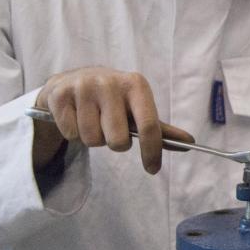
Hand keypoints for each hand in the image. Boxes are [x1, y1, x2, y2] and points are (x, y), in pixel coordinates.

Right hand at [34, 66, 193, 172]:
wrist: (73, 80)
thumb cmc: (114, 100)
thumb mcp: (137, 107)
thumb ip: (160, 128)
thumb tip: (189, 143)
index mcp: (136, 84)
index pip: (149, 126)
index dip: (152, 152)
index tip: (153, 169)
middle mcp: (110, 82)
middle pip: (118, 140)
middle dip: (115, 143)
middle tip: (110, 129)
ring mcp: (83, 86)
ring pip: (92, 139)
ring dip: (93, 138)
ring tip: (92, 121)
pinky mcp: (60, 94)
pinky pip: (71, 134)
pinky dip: (73, 133)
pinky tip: (76, 117)